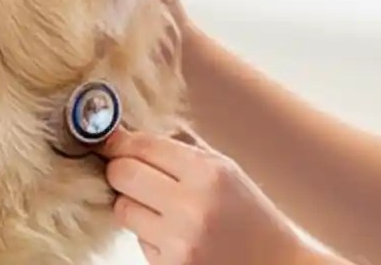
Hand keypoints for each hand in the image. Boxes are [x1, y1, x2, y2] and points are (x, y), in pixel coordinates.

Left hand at [97, 127, 307, 264]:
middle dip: (119, 170)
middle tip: (128, 171)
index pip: (145, 146)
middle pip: (122, 174)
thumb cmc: (248, 213)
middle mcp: (192, 206)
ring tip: (160, 207)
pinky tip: (174, 235)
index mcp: (210, 173)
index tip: (109, 140)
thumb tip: (132, 130)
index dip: (119, 141)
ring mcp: (178, 241)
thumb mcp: (226, 170)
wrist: (272, 262)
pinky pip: (136, 240)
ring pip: (122, 209)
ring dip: (133, 204)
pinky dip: (148, 234)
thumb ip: (183, 147)